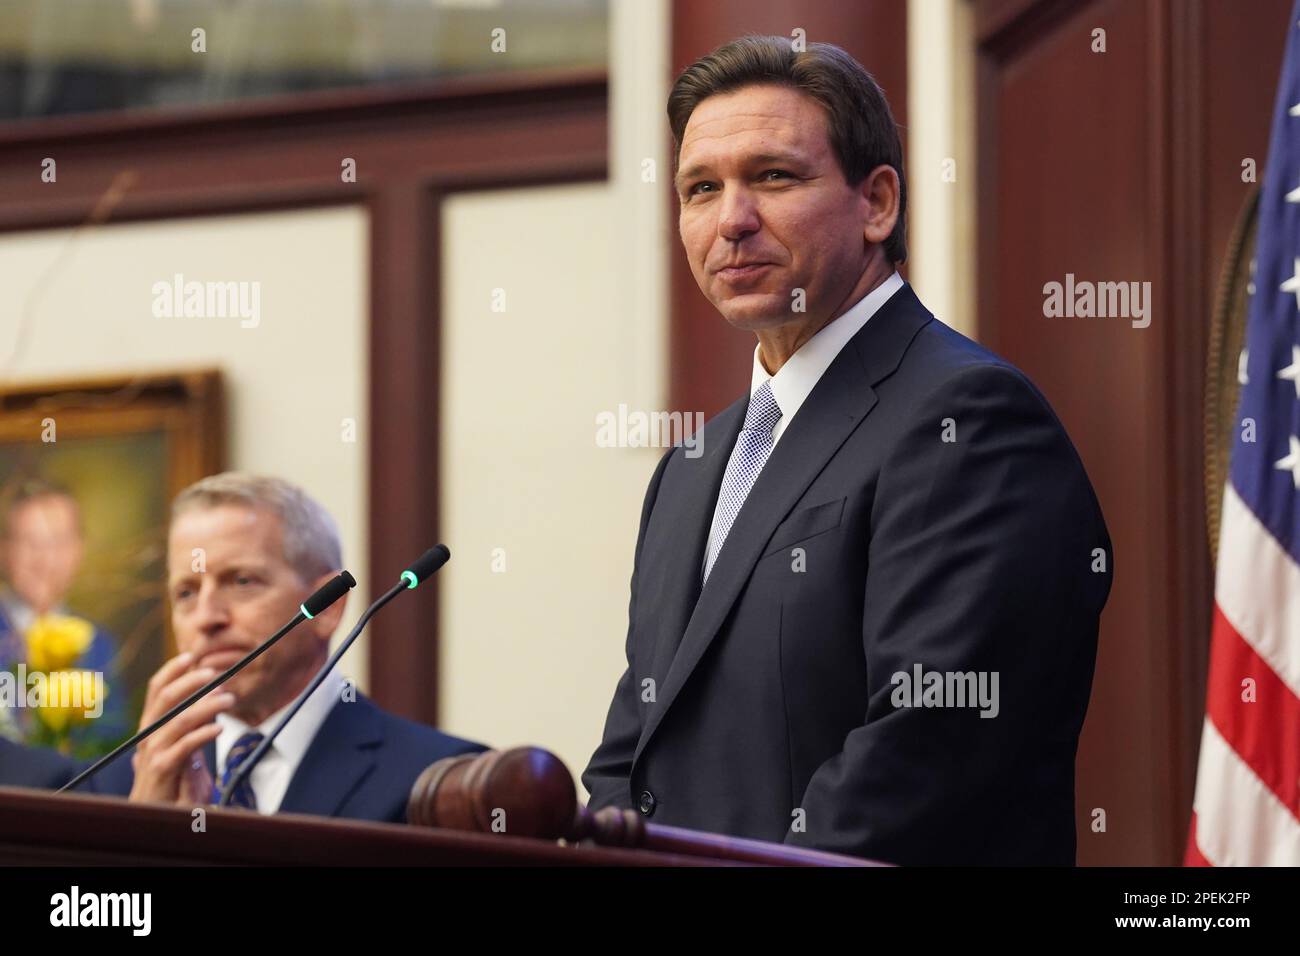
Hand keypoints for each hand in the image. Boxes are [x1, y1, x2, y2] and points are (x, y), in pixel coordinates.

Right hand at [128, 652, 233, 806]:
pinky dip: (202, 735)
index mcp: (152, 727)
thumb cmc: (173, 783)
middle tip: (215, 673)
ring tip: (229, 699)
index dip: (172, 670)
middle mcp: (149, 736)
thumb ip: (194, 727)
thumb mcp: (186, 750)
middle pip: (165, 699)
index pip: (157, 690)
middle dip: (190, 681)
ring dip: (206, 706)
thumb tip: (213, 702)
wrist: (156, 818)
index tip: (192, 655)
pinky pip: (183, 748)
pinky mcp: (163, 772)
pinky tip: (219, 729)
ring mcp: (154, 754)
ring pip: (178, 720)